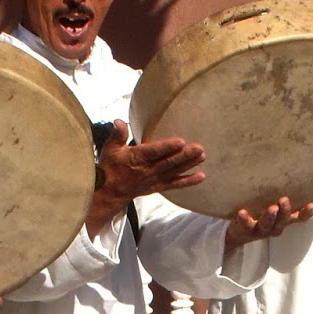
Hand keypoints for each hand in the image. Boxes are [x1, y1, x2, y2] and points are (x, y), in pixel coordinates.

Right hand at [91, 121, 206, 233]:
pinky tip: (201, 176)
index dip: (167, 147)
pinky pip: (175, 184)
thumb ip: (117, 134)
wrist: (110, 192)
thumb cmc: (111, 166)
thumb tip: (118, 121)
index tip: (180, 141)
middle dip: (184, 156)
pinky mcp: (159, 186)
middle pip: (169, 162)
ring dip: (189, 165)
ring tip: (202, 156)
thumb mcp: (110, 148)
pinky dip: (188, 181)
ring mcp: (155, 179)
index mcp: (137, 158)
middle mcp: (148, 169)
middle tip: (199, 148)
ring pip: (174, 171)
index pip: (154, 152)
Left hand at [225, 196, 312, 250]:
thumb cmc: (258, 210)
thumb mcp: (269, 200)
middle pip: (283, 221)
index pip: (299, 217)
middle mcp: (274, 226)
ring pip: (267, 225)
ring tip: (272, 208)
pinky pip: (245, 225)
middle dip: (285, 211)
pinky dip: (244, 219)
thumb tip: (282, 159)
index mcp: (283, 219)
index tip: (311, 204)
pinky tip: (242, 212)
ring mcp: (260, 229)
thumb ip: (277, 188)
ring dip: (270, 217)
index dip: (306, 213)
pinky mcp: (244, 230)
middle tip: (284, 200)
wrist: (237, 231)